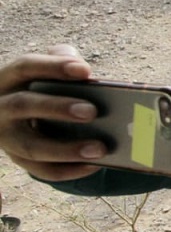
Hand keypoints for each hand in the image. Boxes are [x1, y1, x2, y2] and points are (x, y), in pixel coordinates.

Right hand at [0, 46, 106, 181]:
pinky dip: (69, 170)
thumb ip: (64, 60)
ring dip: (67, 149)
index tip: (86, 71)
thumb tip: (85, 73)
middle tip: (92, 111)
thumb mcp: (49, 70)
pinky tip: (94, 165)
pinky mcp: (19, 160)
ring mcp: (6, 138)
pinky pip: (42, 170)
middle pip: (23, 105)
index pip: (25, 67)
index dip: (54, 67)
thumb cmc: (44, 86)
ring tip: (100, 148)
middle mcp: (0, 108)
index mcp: (8, 79)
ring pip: (31, 146)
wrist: (22, 116)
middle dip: (57, 108)